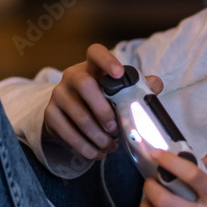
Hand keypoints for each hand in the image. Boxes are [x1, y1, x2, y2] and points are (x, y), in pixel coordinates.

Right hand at [43, 43, 163, 160]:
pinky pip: (68, 134)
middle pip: (85, 85)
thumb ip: (138, 87)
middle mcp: (72, 77)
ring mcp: (59, 95)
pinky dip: (86, 148)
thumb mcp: (118, 91)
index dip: (107, 60)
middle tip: (115, 129)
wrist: (69, 115)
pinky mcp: (51, 115)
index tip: (119, 73)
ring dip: (98, 136)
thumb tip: (156, 84)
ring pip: (78, 115)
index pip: (95, 53)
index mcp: (92, 67)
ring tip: (111, 146)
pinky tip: (98, 153)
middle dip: (103, 110)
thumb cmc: (101, 100)